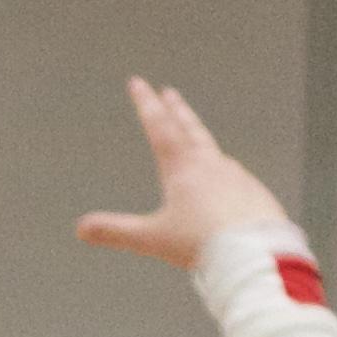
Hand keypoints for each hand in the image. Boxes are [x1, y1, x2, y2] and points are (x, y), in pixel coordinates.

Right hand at [76, 75, 295, 271]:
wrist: (254, 253)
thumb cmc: (205, 245)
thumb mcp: (153, 239)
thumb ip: (117, 232)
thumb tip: (82, 228)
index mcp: (183, 168)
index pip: (159, 127)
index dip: (146, 104)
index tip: (138, 83)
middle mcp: (211, 165)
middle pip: (190, 129)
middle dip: (176, 110)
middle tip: (170, 93)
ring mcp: (236, 176)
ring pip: (213, 150)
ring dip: (200, 139)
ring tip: (194, 138)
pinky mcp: (253, 193)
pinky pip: (234, 176)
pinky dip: (223, 172)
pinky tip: (223, 183)